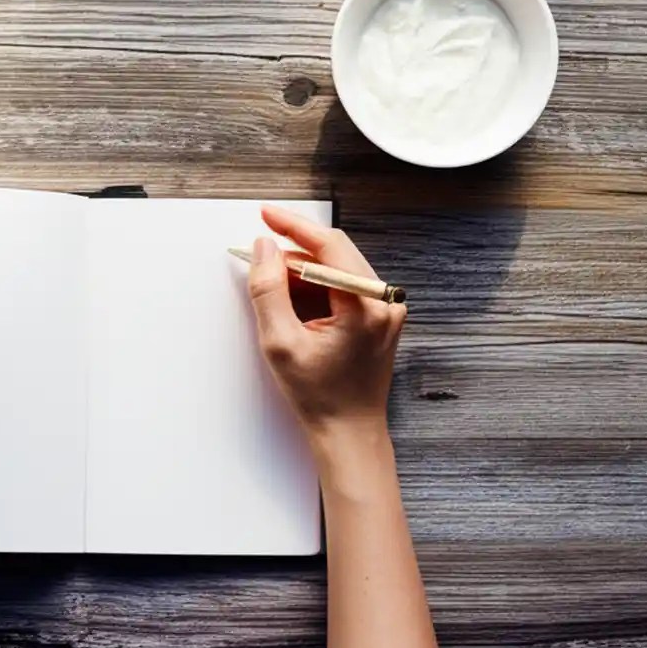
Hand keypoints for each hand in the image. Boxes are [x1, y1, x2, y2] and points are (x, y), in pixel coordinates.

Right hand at [247, 205, 405, 433]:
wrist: (348, 432)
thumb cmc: (319, 397)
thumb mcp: (280, 343)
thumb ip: (268, 291)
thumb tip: (264, 249)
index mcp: (365, 306)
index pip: (328, 247)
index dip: (293, 227)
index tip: (266, 215)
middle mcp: (384, 302)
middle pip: (335, 254)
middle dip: (294, 251)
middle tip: (260, 257)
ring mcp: (387, 309)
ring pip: (339, 268)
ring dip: (304, 271)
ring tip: (274, 287)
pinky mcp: (381, 317)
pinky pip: (346, 286)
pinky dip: (318, 287)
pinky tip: (295, 302)